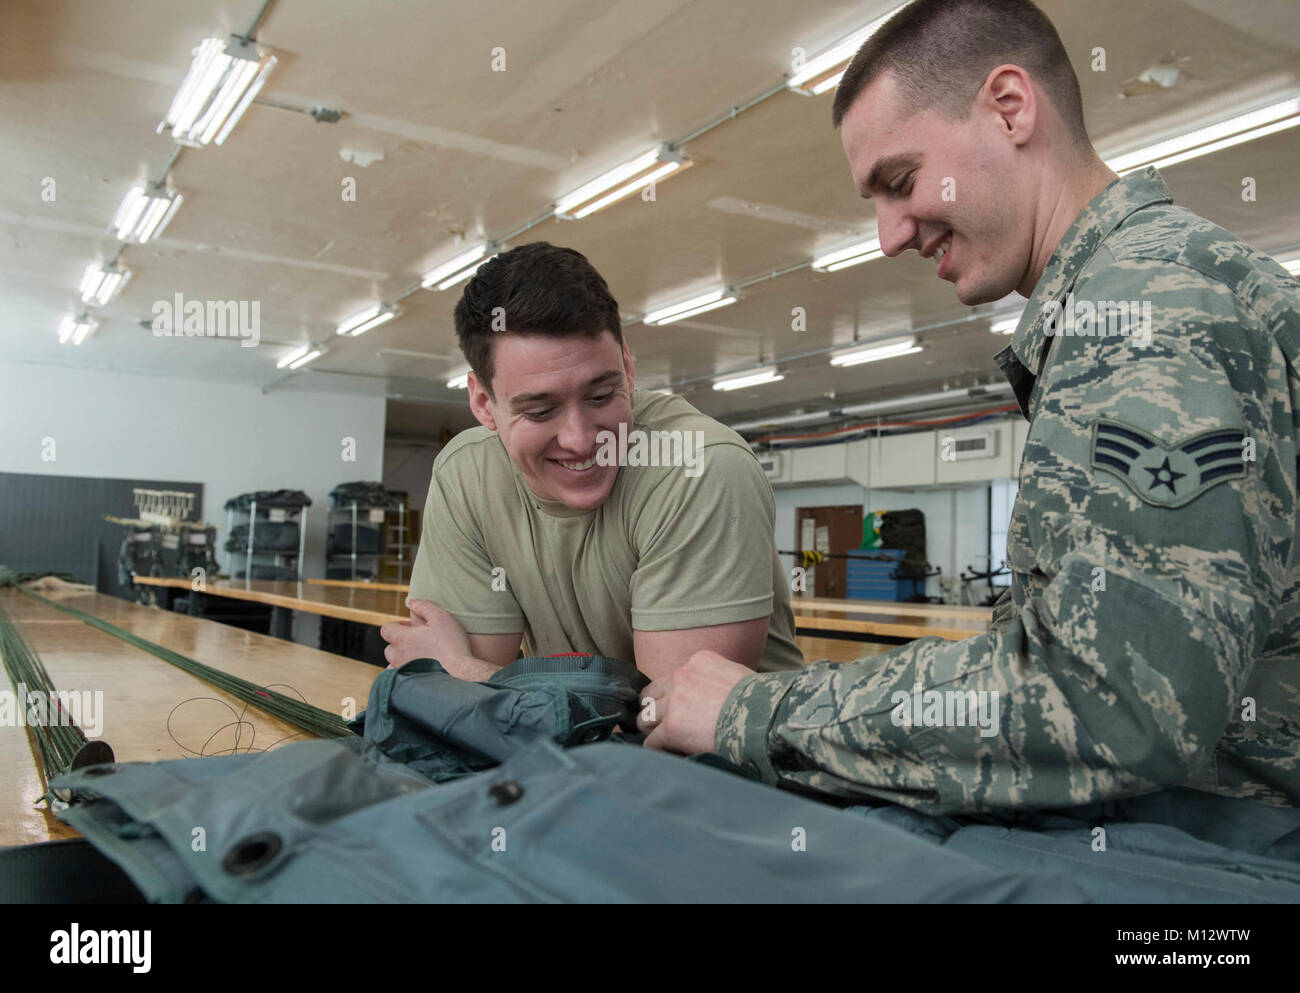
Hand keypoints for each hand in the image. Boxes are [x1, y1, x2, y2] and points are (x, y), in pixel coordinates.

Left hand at [380, 599, 471, 670]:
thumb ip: (424, 606)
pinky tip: (420, 671)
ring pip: (394, 664)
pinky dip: (407, 673)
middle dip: (400, 643)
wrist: (460, 673)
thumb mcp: (441, 617)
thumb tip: (412, 602)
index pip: (386, 629)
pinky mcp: (409, 683)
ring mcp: (402, 671)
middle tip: (419, 641)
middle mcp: (397, 656)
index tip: (412, 627)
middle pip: (389, 647)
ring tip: (420, 657)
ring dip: (402, 659)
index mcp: (402, 638)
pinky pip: (400, 678)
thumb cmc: (451, 645)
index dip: (398, 625)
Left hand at [638, 650, 752, 754]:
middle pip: (652, 693)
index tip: (683, 708)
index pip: (675, 677)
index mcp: (699, 661)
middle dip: (656, 708)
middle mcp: (682, 676)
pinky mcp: (671, 727)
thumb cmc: (762, 702)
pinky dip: (657, 749)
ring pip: (645, 716)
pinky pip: (651, 742)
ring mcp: (674, 702)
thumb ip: (719, 680)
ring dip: (652, 729)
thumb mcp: (739, 676)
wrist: (764, 717)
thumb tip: (717, 698)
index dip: (675, 695)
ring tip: (662, 741)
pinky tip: (667, 754)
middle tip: (663, 724)